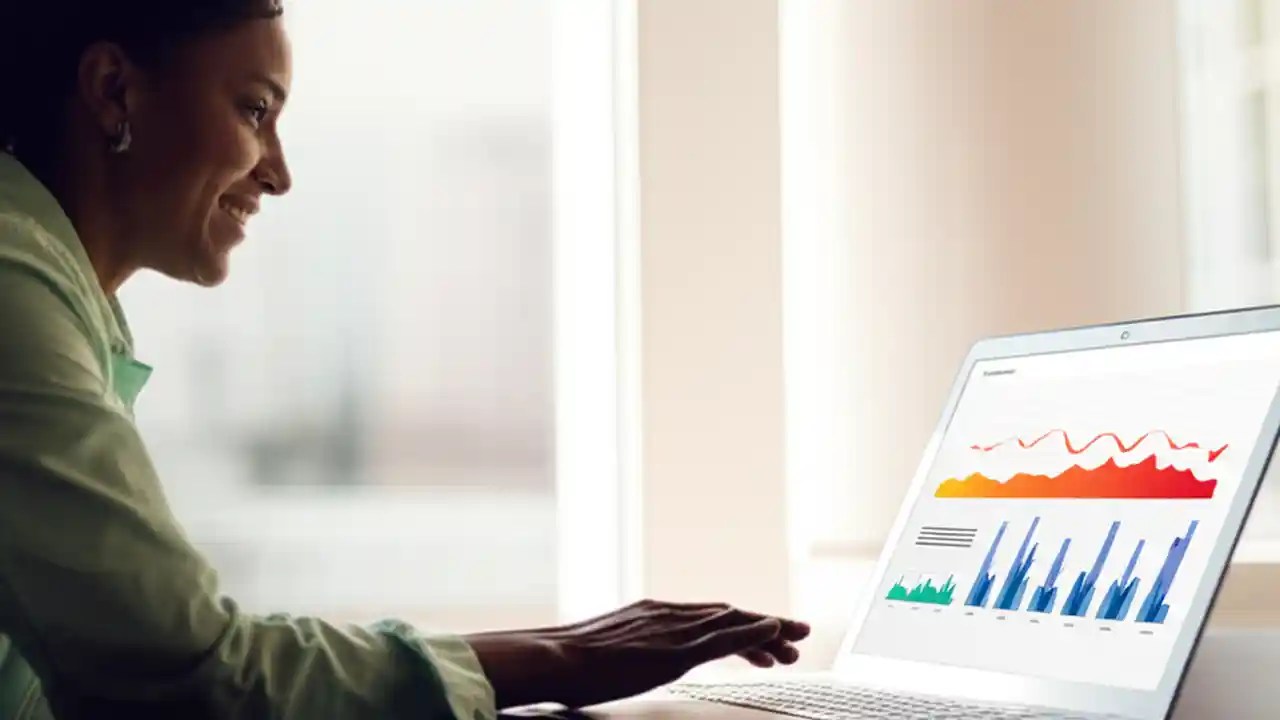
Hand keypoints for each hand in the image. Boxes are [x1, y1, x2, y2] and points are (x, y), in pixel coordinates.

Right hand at [465, 599, 810, 708]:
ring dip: (770, 629)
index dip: (740, 624)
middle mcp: (668, 612)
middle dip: (765, 624)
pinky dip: (754, 633)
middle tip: (797, 638)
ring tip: (797, 642)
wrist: (550, 658)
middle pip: (729, 613)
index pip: (708, 615)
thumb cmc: (566, 663)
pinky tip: (776, 635)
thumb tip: (627, 663)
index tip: (765, 636)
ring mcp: (673, 627)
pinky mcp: (675, 648)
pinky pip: (724, 637)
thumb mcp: (604, 652)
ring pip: (735, 621)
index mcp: (652, 612)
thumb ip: (626, 651)